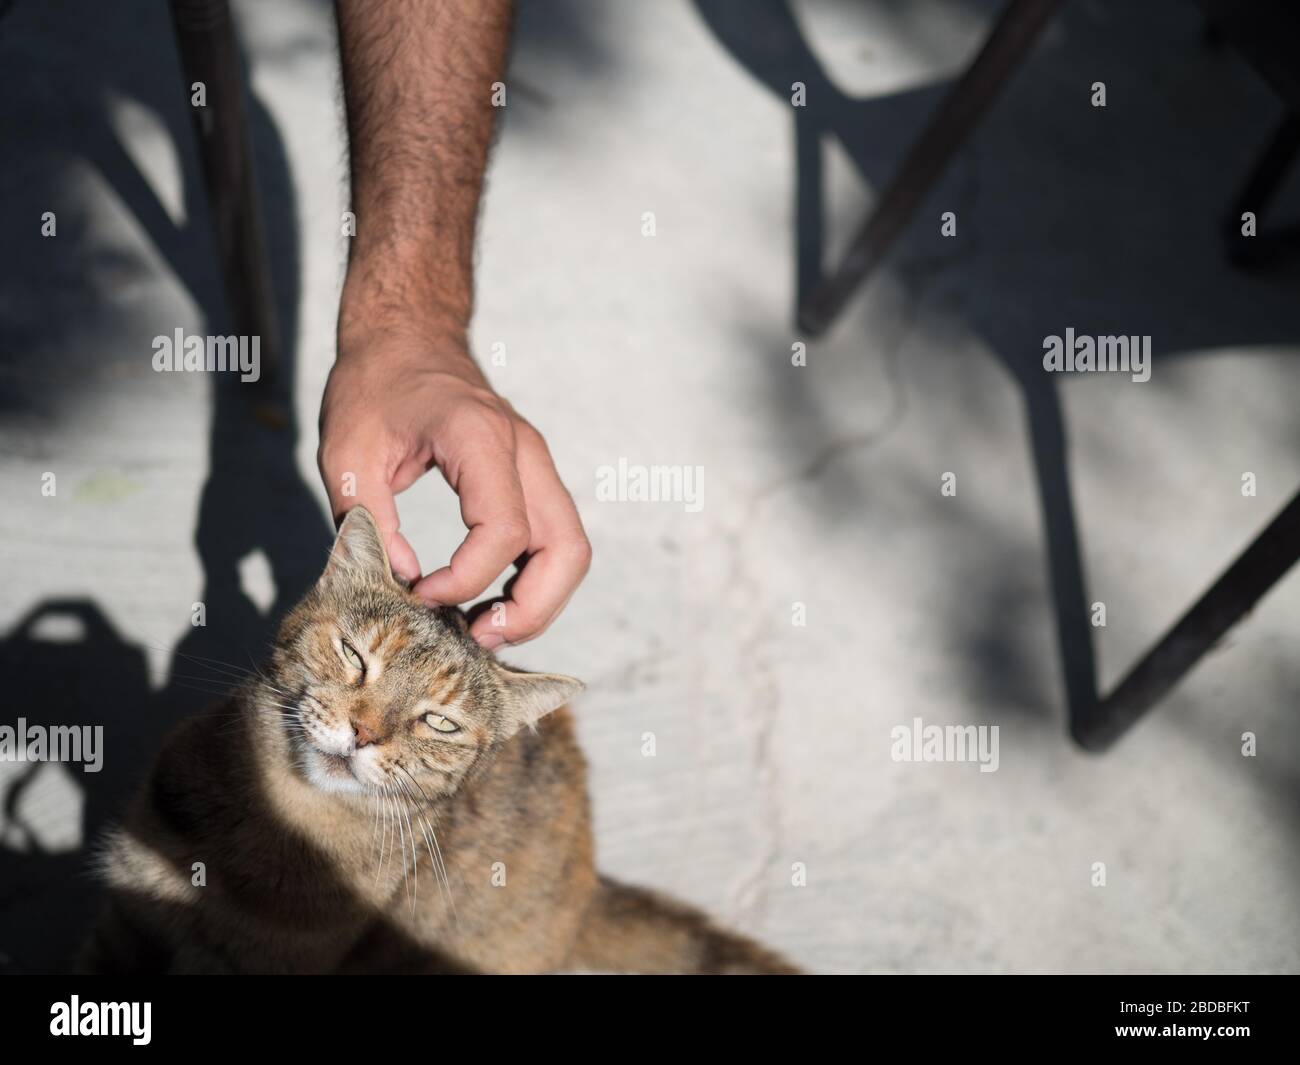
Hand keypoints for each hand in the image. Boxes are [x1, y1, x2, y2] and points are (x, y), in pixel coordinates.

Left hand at [318, 327, 590, 648]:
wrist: (408, 337)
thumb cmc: (375, 385)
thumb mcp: (347, 450)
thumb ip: (366, 517)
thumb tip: (401, 580)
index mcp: (480, 438)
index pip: (502, 532)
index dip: (464, 581)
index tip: (418, 595)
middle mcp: (524, 451)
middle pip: (566, 550)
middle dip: (531, 610)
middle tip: (477, 639)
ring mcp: (537, 463)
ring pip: (571, 550)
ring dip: (540, 602)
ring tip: (486, 630)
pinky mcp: (532, 477)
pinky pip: (554, 540)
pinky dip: (534, 581)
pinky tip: (490, 602)